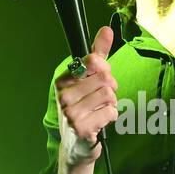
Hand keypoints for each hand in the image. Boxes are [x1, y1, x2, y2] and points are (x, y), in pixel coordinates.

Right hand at [56, 26, 118, 169]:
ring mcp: (71, 112)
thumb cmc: (85, 108)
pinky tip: (101, 122)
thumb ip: (98, 54)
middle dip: (111, 89)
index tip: (101, 78)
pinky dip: (111, 116)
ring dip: (111, 103)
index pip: (93, 60)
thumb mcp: (89, 79)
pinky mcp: (81, 128)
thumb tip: (107, 30)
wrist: (76, 144)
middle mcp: (63, 95)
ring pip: (109, 95)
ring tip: (100, 110)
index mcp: (62, 80)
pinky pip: (111, 112)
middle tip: (103, 99)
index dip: (105, 69)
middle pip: (105, 78)